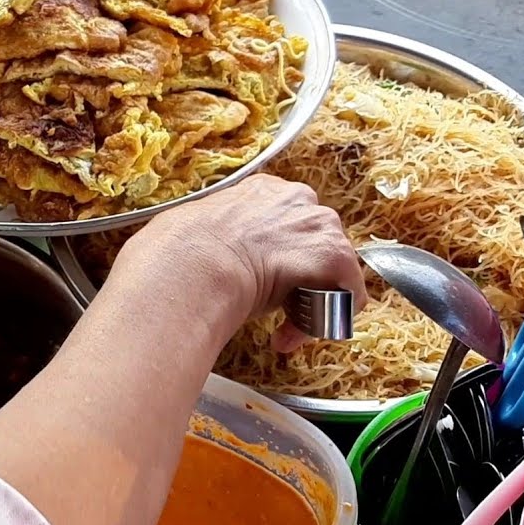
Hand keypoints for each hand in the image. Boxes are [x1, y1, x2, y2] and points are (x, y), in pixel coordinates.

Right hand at [109, 174, 366, 347]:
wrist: (190, 267)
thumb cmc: (177, 253)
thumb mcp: (191, 230)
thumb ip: (212, 238)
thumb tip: (197, 255)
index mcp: (262, 189)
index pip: (288, 222)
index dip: (279, 258)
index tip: (264, 284)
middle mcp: (297, 198)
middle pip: (317, 244)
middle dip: (301, 280)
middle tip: (274, 310)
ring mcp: (319, 225)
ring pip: (334, 272)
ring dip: (312, 302)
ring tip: (281, 327)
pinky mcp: (334, 257)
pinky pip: (345, 298)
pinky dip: (322, 323)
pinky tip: (288, 335)